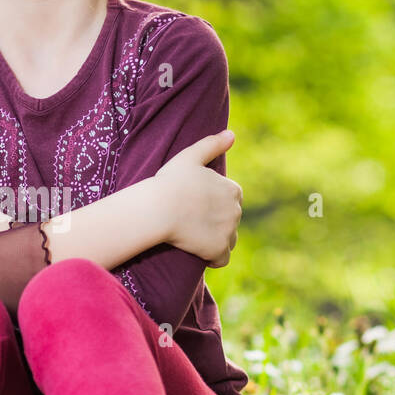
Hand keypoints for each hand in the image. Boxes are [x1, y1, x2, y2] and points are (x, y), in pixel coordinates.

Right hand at [154, 130, 241, 266]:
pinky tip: (200, 256)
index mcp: (232, 189)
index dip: (213, 203)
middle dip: (216, 223)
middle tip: (191, 222)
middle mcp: (236, 211)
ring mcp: (228, 232)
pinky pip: (221, 259)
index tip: (195, 205)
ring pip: (227, 240)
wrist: (158, 209)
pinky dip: (213, 259)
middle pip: (229, 220)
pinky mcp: (218, 250)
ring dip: (215, 241)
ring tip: (194, 239)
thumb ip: (212, 144)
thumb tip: (232, 135)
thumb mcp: (190, 157)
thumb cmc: (170, 182)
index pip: (230, 199)